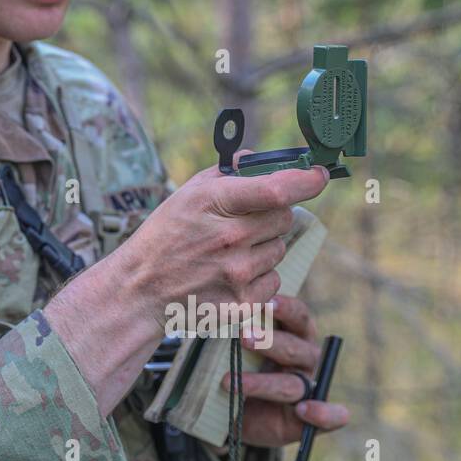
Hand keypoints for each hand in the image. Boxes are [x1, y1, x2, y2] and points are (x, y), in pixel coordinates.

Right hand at [47, 159, 328, 417]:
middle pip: (286, 217)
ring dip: (263, 248)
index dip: (306, 180)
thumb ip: (227, 172)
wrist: (141, 290)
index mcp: (213, 203)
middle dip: (272, 216)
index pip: (276, 190)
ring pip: (280, 249)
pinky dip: (258, 278)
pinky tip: (229, 276)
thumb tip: (261, 158)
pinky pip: (274, 281)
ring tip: (228, 253)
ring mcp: (238, 272)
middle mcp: (229, 238)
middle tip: (243, 223)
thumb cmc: (164, 236)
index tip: (320, 175)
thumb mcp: (186, 194)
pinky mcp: (244, 302)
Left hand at [220, 294, 349, 446]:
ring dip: (263, 383)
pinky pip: (332, 416)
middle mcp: (304, 357)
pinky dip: (323, 414)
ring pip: (293, 383)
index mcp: (292, 333)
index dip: (285, 308)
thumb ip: (227, 333)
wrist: (237, 411)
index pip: (297, 315)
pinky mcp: (309, 418)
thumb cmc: (237, 366)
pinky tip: (304, 410)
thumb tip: (206, 312)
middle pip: (294, 347)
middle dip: (268, 342)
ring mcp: (308, 387)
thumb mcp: (229, 347)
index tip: (266, 302)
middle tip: (242, 336)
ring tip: (230, 382)